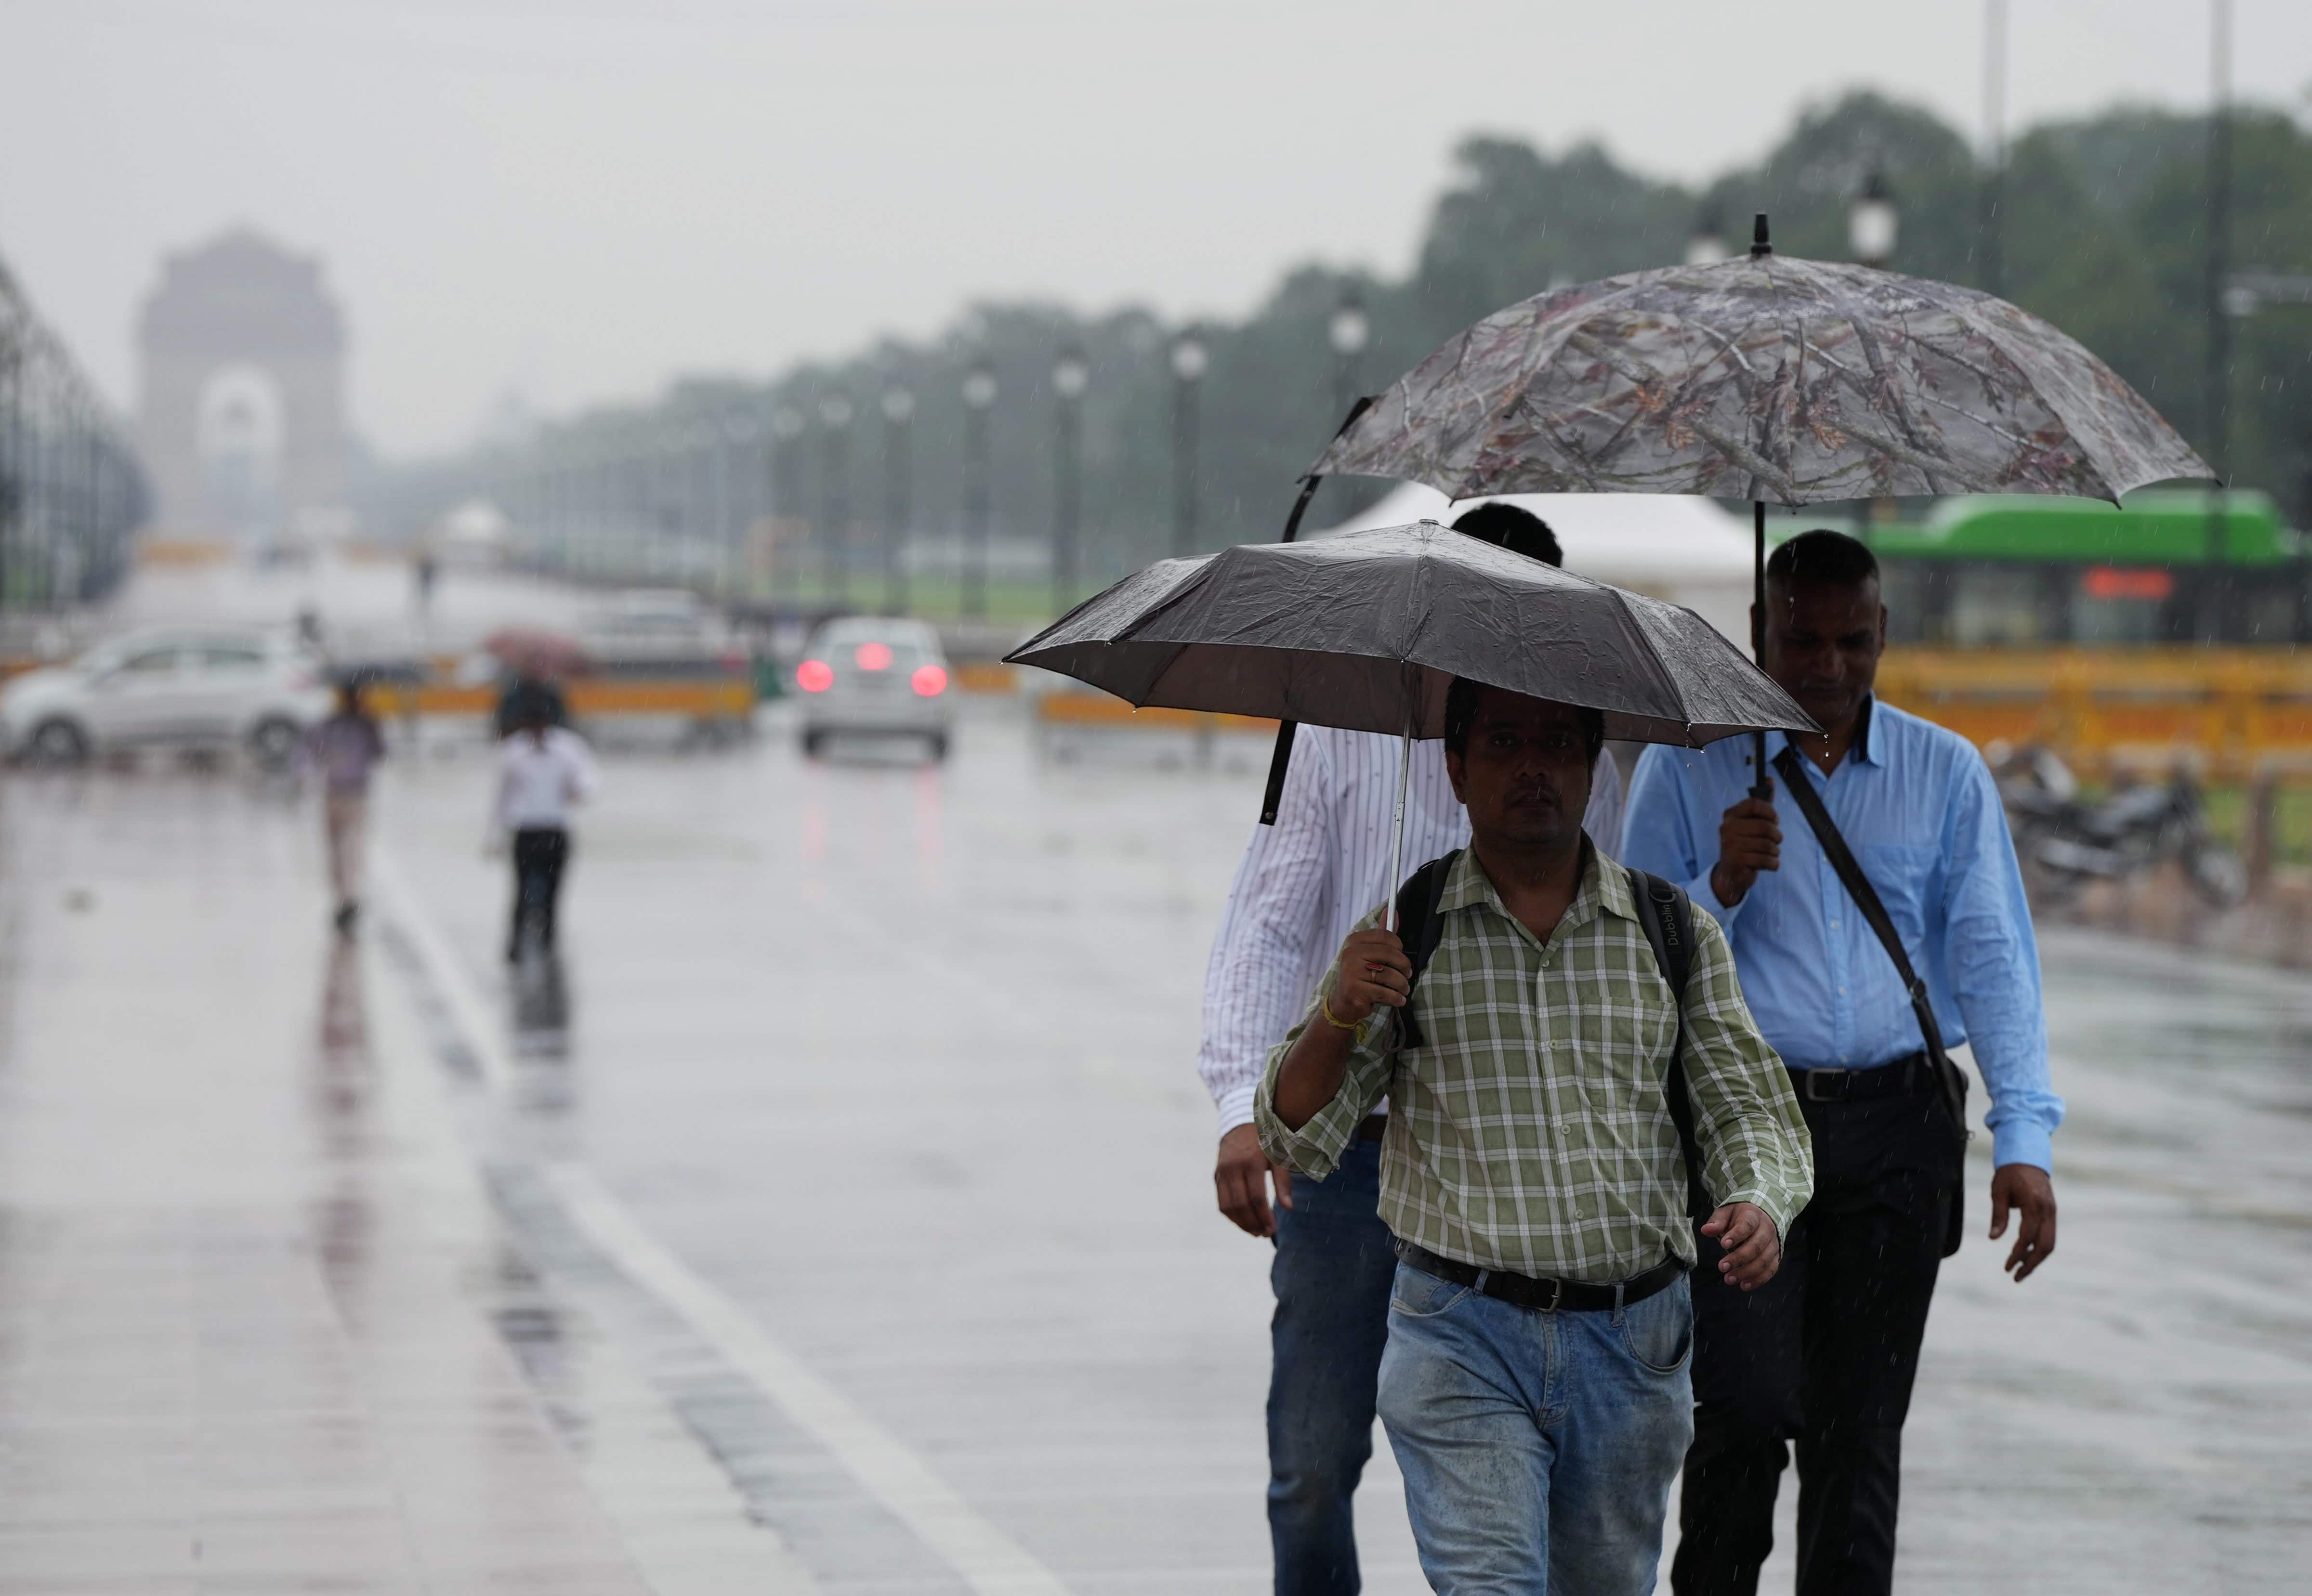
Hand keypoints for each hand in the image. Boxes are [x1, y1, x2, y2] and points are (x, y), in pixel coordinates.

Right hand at [1214, 1123, 1292, 1237]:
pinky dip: (1231, 1215)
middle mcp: (1233, 1168)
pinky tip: (1244, 1221)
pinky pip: (1221, 1201)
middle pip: (1241, 1205)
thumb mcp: (1278, 1156)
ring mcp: (1221, 1172)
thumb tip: (1288, 1208)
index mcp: (1251, 1162)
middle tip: (1265, 1234)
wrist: (1242, 1121)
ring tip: (1255, 1232)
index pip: (1257, 1198)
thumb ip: (1283, 1182)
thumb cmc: (1266, 1140)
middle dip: (1253, 1223)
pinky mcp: (1216, 1175)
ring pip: (1227, 1206)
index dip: (1265, 1217)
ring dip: (1241, 1223)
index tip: (1273, 1230)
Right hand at [1328, 928, 1411, 1024]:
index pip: (1385, 935)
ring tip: (1403, 990)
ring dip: (1402, 985)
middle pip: (1390, 954)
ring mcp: (1351, 973)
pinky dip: (1396, 998)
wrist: (1343, 1002)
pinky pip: (1386, 993)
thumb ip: (1382, 934)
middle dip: (1404, 967)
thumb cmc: (1360, 975)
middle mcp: (1350, 954)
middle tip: (1407, 975)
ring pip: (1390, 975)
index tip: (1401, 958)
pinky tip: (1398, 999)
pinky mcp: (1355, 991)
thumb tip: (1392, 910)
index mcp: (1354, 941)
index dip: (1399, 947)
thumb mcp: (1369, 953)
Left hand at [1701, 1202, 1781, 1289]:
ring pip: (1764, 1260)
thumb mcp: (1726, 1212)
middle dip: (1739, 1258)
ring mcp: (1773, 1244)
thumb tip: (1706, 1230)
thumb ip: (1717, 1222)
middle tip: (1722, 1267)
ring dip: (1747, 1272)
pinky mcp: (1776, 1256)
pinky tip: (1744, 1285)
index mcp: (1754, 1216)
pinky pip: (1770, 1270)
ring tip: (1730, 1279)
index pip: (1747, 1225)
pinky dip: (1758, 1280)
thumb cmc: (1740, 1215)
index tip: (1723, 1244)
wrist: (1761, 1216)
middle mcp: (1767, 1230)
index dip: (1736, 1235)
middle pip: (1756, 1246)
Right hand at [1709, 783, 1781, 907]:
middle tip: (1776, 841)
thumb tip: (1770, 779)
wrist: (1731, 873)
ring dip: (1775, 852)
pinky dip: (1773, 864)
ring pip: (1767, 845)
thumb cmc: (1746, 844)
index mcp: (1730, 815)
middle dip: (1776, 836)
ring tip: (1771, 854)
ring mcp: (1729, 844)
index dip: (1770, 812)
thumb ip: (1762, 803)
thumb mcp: (1752, 823)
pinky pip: (1766, 860)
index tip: (1775, 821)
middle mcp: (1726, 827)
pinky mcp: (1735, 860)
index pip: (1754, 804)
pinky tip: (1769, 864)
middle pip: (1765, 827)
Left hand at [1989, 1163, 2056, 1280]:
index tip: (2007, 1266)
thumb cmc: (2009, 1173)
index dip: (2018, 1254)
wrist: (2027, 1157)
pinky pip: (2049, 1236)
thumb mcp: (1999, 1191)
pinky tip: (2026, 1257)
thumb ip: (1998, 1215)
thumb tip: (1993, 1238)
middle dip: (2031, 1264)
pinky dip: (2039, 1249)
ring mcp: (2052, 1212)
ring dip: (2036, 1259)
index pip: (2028, 1236)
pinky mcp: (2051, 1213)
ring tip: (2020, 1272)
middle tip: (2015, 1277)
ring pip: (2050, 1243)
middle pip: (2045, 1245)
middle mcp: (2048, 1210)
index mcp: (2034, 1204)